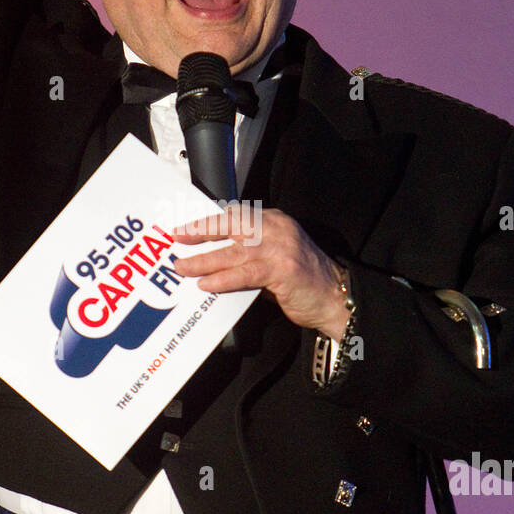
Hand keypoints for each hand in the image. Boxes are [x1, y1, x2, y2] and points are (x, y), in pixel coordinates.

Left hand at [172, 208, 351, 338]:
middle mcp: (277, 228)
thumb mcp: (274, 260)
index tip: (187, 228)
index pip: (236, 214)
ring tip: (183, 266)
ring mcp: (281, 248)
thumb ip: (248, 256)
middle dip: (202, 230)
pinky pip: (246, 273)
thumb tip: (213, 261)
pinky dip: (223, 278)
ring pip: (234, 249)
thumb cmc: (302, 282)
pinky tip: (206, 284)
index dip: (210, 221)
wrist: (334, 298)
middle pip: (232, 223)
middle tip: (178, 237)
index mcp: (275, 221)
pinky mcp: (283, 270)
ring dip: (205, 259)